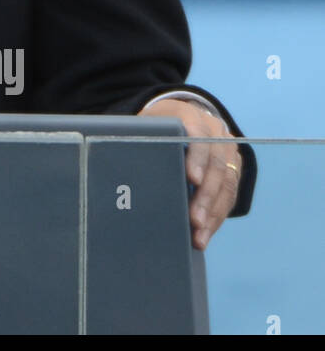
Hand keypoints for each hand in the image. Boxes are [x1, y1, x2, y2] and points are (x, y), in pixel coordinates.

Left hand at [139, 98, 241, 249]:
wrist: (182, 116)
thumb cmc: (155, 124)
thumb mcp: (146, 123)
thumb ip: (137, 136)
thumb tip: (115, 161)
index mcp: (191, 115)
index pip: (198, 134)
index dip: (197, 158)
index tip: (192, 180)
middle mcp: (215, 131)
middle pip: (216, 165)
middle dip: (206, 196)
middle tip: (195, 220)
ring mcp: (228, 150)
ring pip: (227, 183)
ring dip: (214, 212)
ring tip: (200, 235)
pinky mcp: (234, 168)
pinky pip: (229, 194)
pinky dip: (217, 216)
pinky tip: (206, 232)